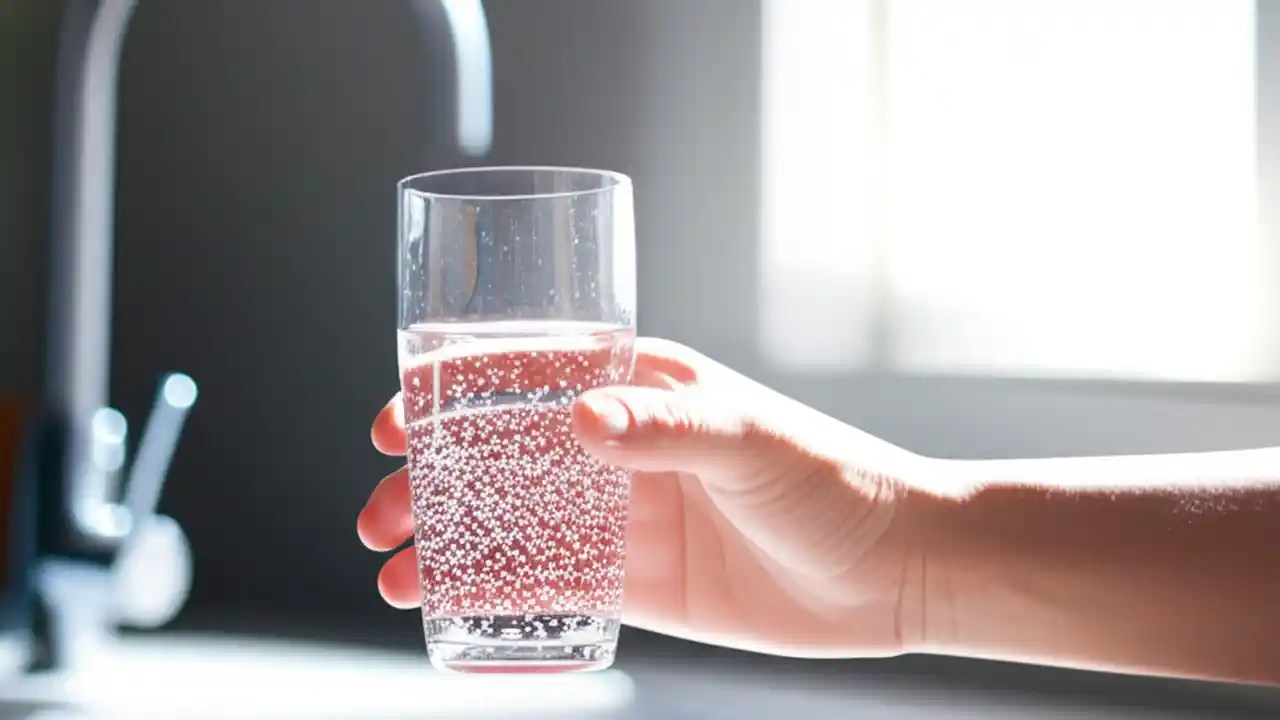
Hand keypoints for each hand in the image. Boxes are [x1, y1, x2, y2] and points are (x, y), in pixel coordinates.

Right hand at [358, 338, 931, 657]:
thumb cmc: (833, 481)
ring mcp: (624, 515)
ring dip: (448, 544)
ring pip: (514, 524)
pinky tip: (445, 607)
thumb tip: (578, 418)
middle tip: (377, 516)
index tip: (392, 422)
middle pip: (501, 456)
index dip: (448, 393)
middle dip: (430, 482)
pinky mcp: (638, 580)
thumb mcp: (749, 440)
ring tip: (393, 575)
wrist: (893, 571)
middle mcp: (621, 447)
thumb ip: (667, 429)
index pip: (527, 377)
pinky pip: (552, 582)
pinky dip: (495, 593)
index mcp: (641, 389)